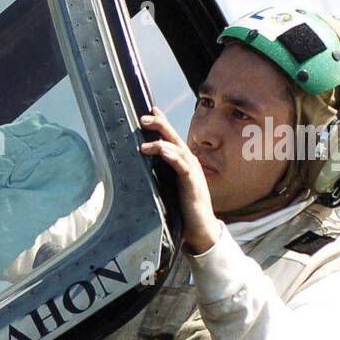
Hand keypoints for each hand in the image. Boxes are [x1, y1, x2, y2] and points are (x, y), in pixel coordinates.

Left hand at [139, 106, 220, 253]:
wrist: (201, 229)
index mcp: (183, 164)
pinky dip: (172, 157)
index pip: (172, 139)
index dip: (163, 124)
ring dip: (161, 141)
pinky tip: (161, 151)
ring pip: (178, 149)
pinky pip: (182, 167)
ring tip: (144, 137)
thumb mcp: (167, 189)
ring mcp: (193, 173)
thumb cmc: (183, 210)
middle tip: (144, 117)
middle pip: (174, 138)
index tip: (151, 110)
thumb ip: (158, 177)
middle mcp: (189, 164)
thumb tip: (138, 170)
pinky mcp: (193, 184)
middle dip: (160, 125)